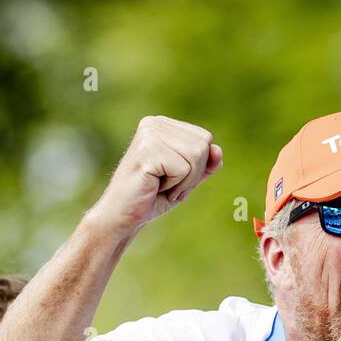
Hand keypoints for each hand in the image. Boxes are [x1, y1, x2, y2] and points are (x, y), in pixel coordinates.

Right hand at [87, 115, 222, 238]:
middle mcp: (155, 124)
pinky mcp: (148, 151)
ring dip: (183, 182)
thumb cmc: (151, 198)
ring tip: (161, 187)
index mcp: (163, 124)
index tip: (173, 178)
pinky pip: (183, 169)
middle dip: (192, 174)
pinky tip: (154, 188)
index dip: (197, 166)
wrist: (122, 217)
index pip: (204, 138)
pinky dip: (174, 187)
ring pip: (196, 156)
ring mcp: (150, 135)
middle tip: (167, 185)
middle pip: (203, 145)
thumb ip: (205, 164)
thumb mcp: (186, 180)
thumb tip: (218, 150)